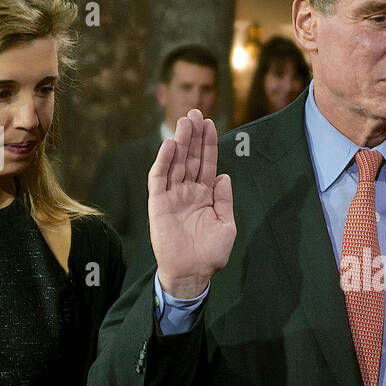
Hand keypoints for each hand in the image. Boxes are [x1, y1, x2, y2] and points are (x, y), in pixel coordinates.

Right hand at [149, 108, 234, 298]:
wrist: (191, 273)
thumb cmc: (210, 254)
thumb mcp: (227, 225)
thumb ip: (225, 200)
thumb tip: (224, 176)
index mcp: (205, 195)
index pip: (207, 164)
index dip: (208, 144)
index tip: (210, 123)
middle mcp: (188, 191)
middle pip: (191, 157)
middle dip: (193, 135)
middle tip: (195, 111)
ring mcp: (172, 196)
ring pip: (176, 163)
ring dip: (180, 142)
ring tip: (184, 121)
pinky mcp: (158, 204)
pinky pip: (159, 179)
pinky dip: (164, 161)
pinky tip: (170, 145)